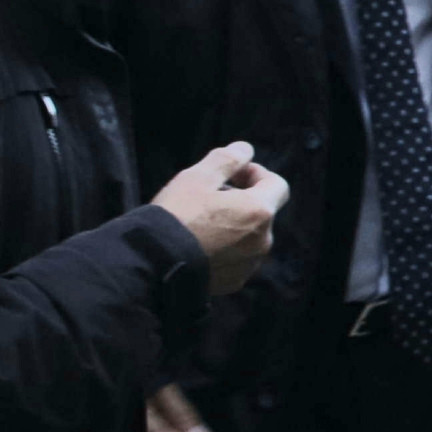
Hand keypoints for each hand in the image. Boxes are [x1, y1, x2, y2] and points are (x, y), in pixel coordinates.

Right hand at [152, 141, 287, 296]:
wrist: (152, 264)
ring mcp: (249, 264)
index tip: (233, 174)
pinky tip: (197, 245)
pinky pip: (236, 258)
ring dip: (233, 225)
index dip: (256, 173)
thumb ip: (227, 159)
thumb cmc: (176, 216)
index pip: (278, 185)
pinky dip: (224, 249)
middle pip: (261, 211)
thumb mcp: (198, 177)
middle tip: (208, 197)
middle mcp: (263, 241)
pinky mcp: (234, 281)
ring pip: (249, 236)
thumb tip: (245, 150)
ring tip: (199, 222)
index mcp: (259, 212)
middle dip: (241, 199)